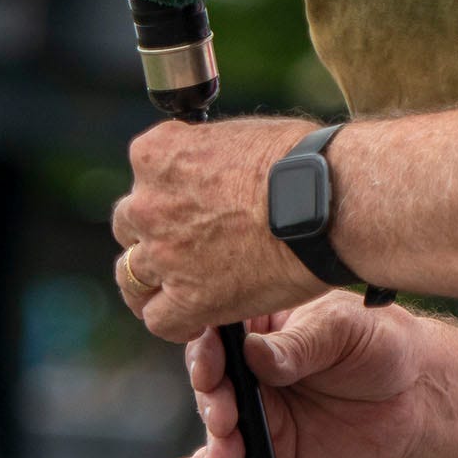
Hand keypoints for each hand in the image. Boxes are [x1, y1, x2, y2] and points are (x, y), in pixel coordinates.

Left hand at [113, 113, 325, 335]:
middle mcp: (148, 203)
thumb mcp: (236, 136)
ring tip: (180, 289)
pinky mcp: (187, 299)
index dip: (165, 197)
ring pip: (132, 277)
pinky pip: (159, 320)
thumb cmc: (302, 162)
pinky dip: (177, 321)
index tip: (187, 208)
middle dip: (154, 236)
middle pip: (130, 227)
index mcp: (156, 154)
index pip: (143, 180)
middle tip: (187, 247)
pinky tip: (198, 318)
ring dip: (154, 282)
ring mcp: (163, 254)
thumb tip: (212, 170)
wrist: (327, 201)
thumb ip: (205, 155)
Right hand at [157, 296, 444, 457]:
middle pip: (209, 380)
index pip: (217, 330)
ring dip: (213, 442)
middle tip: (226, 414)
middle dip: (211, 398)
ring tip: (222, 457)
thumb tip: (254, 356)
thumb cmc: (379, 343)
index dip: (206, 347)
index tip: (210, 362)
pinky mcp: (268, 451)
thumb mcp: (343, 330)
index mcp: (260, 324)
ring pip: (217, 425)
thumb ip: (299, 346)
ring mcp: (255, 411)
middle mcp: (247, 367)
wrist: (416, 396)